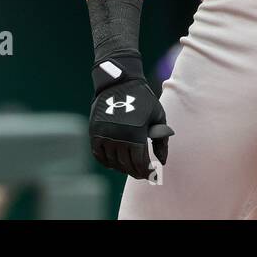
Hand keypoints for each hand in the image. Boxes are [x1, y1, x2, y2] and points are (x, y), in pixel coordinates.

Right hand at [90, 54, 172, 179]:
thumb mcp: (158, 116)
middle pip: (127, 165)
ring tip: (130, 168)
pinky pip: (99, 155)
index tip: (152, 174)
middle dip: (137, 172)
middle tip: (142, 174)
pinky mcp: (95, 132)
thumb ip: (162, 140)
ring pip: (113, 162)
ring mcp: (105, 134)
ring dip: (123, 168)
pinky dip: (107, 162)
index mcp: (137, 132)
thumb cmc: (143, 99)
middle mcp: (119, 135)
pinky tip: (115, 163)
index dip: (147, 172)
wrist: (119, 81)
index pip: (140, 162)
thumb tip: (162, 162)